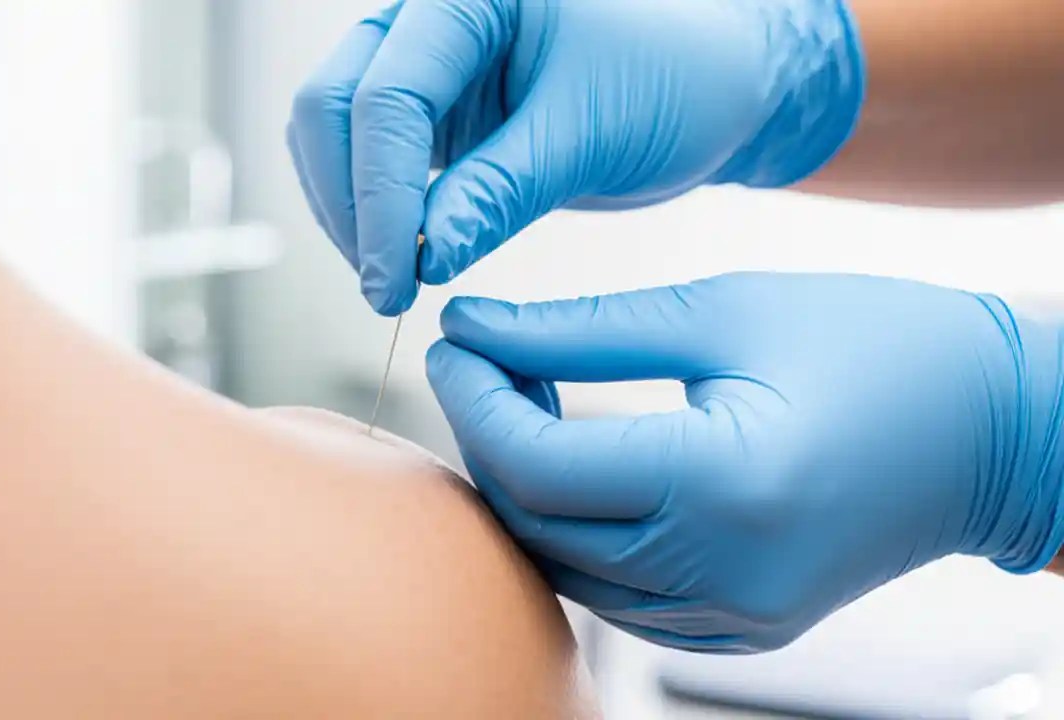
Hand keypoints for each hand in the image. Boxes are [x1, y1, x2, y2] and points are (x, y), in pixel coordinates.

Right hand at [288, 0, 863, 314]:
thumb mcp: (592, 136)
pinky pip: (367, 156)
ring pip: (332, 131)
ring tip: (396, 280)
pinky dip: (370, 208)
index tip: (395, 281)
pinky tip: (403, 254)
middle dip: (351, 204)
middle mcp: (432, 13)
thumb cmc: (679, 81)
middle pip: (333, 104)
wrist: (716, 87)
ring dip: (349, 211)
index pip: (389, 96)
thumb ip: (499, 192)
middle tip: (388, 290)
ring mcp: (423, 58)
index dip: (380, 198)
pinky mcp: (432, 107)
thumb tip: (421, 259)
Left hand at [426, 273, 1063, 652]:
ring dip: (525, 487)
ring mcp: (732, 615)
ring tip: (529, 401)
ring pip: (566, 567)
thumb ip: (582, 330)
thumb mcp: (722, 312)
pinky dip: (576, 531)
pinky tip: (580, 463)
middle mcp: (723, 573)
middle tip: (484, 360)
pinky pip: (616, 594)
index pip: (538, 464)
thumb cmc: (878, 345)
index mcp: (724, 484)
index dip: (474, 398)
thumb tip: (478, 328)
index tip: (455, 341)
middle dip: (487, 437)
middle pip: (538, 523)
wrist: (994, 430)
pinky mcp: (739, 626)